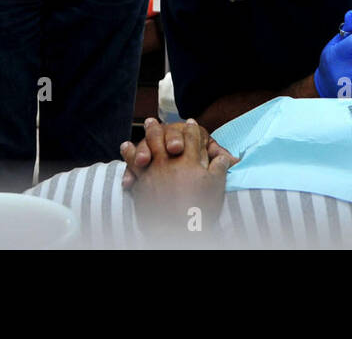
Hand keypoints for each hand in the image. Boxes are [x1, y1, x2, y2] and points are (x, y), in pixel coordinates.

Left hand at [120, 118, 233, 238]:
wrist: (177, 230)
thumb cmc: (199, 209)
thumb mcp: (216, 187)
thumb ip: (219, 167)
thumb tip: (225, 156)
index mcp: (190, 161)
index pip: (191, 138)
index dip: (192, 129)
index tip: (190, 122)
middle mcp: (170, 161)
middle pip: (164, 138)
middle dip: (161, 128)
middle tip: (155, 121)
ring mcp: (153, 171)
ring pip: (146, 147)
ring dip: (144, 136)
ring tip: (141, 129)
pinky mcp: (141, 184)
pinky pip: (132, 165)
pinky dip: (128, 155)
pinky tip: (126, 148)